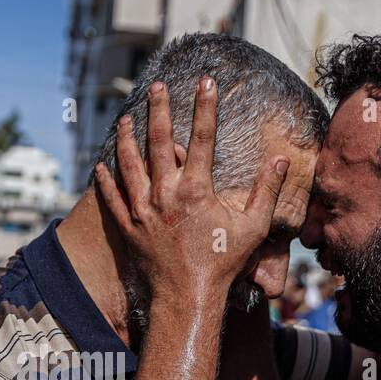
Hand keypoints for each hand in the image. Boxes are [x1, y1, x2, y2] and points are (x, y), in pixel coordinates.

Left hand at [94, 78, 289, 304]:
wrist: (187, 298)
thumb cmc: (223, 265)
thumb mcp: (253, 228)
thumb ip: (266, 192)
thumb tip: (281, 160)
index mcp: (196, 190)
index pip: (202, 137)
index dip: (205, 106)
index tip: (207, 81)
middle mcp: (165, 194)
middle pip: (158, 141)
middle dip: (157, 109)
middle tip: (156, 86)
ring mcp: (143, 210)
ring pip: (129, 164)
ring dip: (126, 138)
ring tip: (124, 118)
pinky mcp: (129, 227)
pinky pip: (112, 198)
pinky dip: (104, 180)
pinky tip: (99, 165)